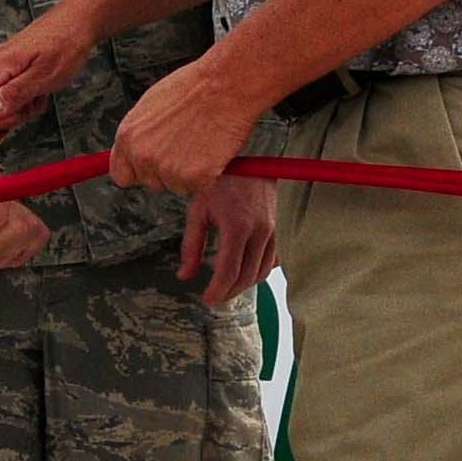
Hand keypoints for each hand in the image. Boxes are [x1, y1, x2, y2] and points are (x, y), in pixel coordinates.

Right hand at [0, 5, 98, 131]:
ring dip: (21, 108)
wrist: (76, 22)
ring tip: (39, 93)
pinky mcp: (7, 71)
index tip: (12, 118)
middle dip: (10, 115)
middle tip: (32, 104)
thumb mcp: (44, 75)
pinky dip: (25, 99)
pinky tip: (38, 89)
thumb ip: (14, 95)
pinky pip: (7, 96)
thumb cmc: (65, 42)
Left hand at [110, 58, 265, 196]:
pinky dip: (209, 175)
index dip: (138, 172)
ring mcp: (167, 169)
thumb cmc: (193, 88)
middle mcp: (142, 156)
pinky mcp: (194, 177)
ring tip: (201, 144)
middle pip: (151, 182)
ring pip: (176, 186)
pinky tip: (213, 151)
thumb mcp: (150, 107)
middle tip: (186, 148)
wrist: (225, 85)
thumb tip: (138, 149)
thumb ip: (140, 135)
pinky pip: (200, 186)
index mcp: (127, 137)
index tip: (150, 168)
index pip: (121, 175)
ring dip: (189, 174)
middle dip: (167, 172)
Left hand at [178, 175, 277, 304]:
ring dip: (244, 285)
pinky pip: (272, 260)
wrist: (248, 161)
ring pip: (262, 272)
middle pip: (247, 276)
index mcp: (236, 227)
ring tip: (226, 288)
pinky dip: (258, 272)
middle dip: (229, 292)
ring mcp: (272, 231)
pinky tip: (243, 273)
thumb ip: (191, 246)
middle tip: (213, 297)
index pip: (228, 271)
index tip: (206, 299)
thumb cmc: (220, 182)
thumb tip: (184, 275)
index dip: (217, 291)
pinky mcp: (277, 229)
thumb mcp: (197, 211)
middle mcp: (259, 231)